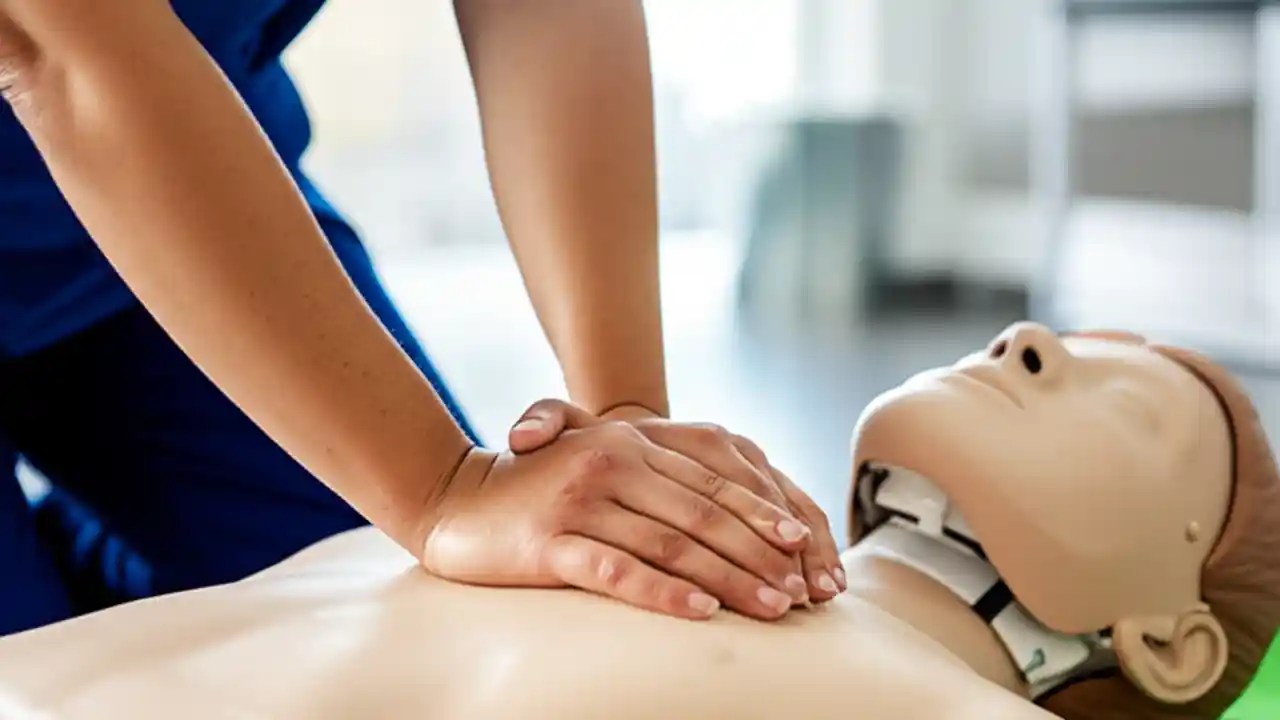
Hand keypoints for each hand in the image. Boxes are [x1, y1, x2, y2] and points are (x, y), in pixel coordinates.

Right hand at [418, 407, 812, 620]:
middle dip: (760, 556)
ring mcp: (582, 502)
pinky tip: (700, 613)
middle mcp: (612, 464)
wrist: (454, 497)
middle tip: (799, 592)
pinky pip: (620, 572)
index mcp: (631, 444)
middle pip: (705, 515)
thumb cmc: (535, 487)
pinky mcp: (551, 543)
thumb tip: (723, 511)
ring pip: (674, 546)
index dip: (762, 515)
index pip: (714, 481)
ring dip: (730, 580)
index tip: (801, 547)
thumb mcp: (596, 462)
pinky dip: (665, 593)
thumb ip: (654, 476)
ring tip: (771, 608)